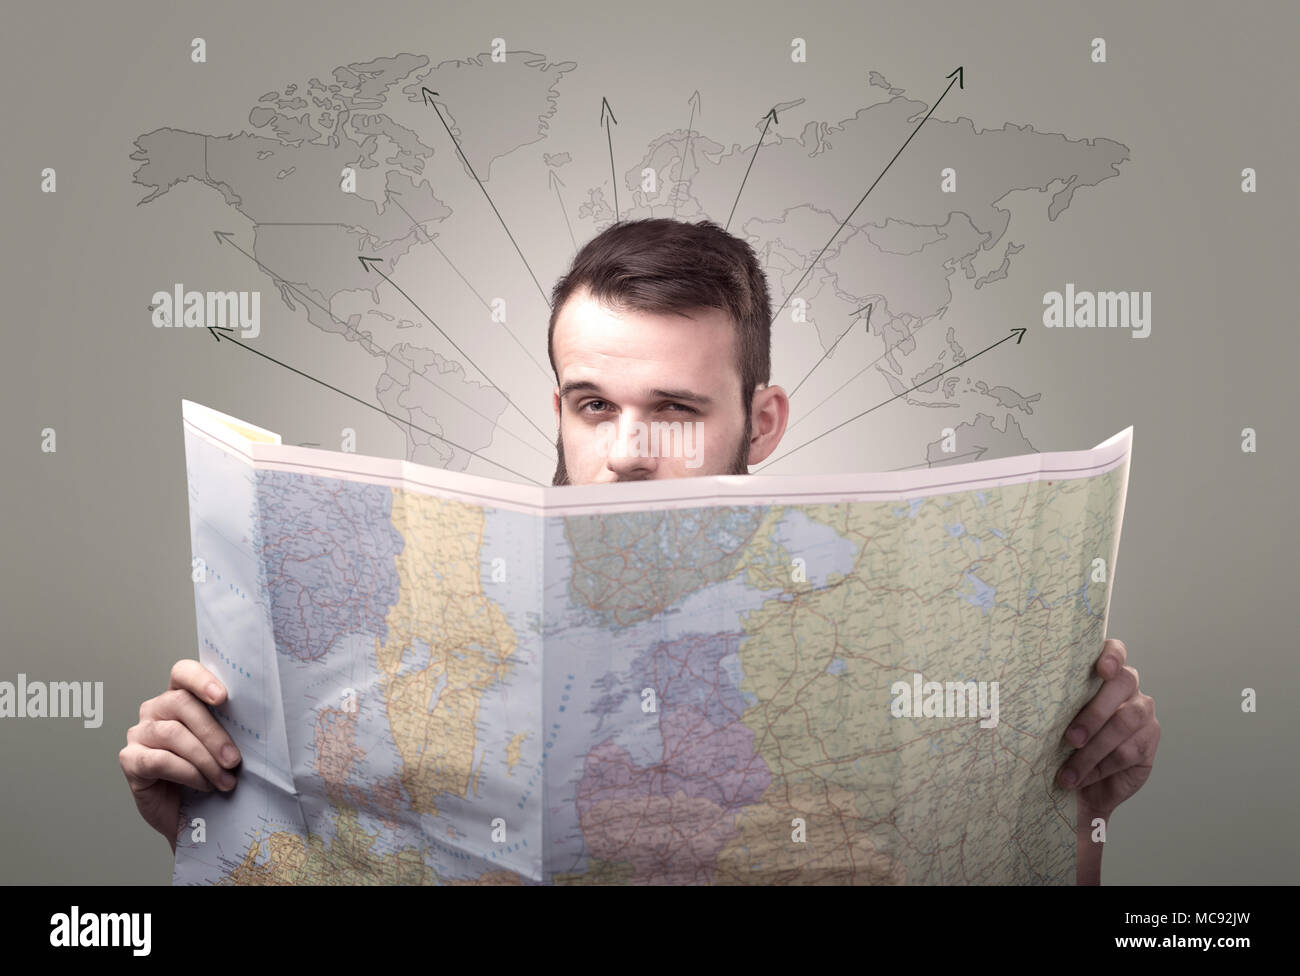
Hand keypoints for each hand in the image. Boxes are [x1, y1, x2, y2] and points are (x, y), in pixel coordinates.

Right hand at [119, 660, 241, 851]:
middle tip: (234, 760)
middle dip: (213, 733)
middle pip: (180, 703)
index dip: (201, 679)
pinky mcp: (131, 760)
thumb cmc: (213, 774)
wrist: (195, 818)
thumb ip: (233, 725)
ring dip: (204, 759)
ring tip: (224, 781)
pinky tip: (203, 785)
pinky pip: (159, 760)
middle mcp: (156, 710)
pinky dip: (187, 773)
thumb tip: (259, 718)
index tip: (223, 697)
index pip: (183, 673)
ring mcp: (140, 734)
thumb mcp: (226, 745)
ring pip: (172, 733)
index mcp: (180, 697)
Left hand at [1058, 638, 1159, 818]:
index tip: (1102, 669)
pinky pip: (1129, 751)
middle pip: (1122, 684)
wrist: (1080, 786)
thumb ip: (1052, 704)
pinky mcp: (1149, 740)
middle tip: (1071, 738)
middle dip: (1095, 713)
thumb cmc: (1060, 744)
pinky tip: (1081, 778)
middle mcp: (1126, 687)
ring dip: (1094, 748)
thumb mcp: (1052, 721)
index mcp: (1101, 673)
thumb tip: (1026, 696)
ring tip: (1069, 771)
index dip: (1112, 655)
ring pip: (1126, 720)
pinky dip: (1101, 767)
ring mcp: (1142, 712)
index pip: (1114, 650)